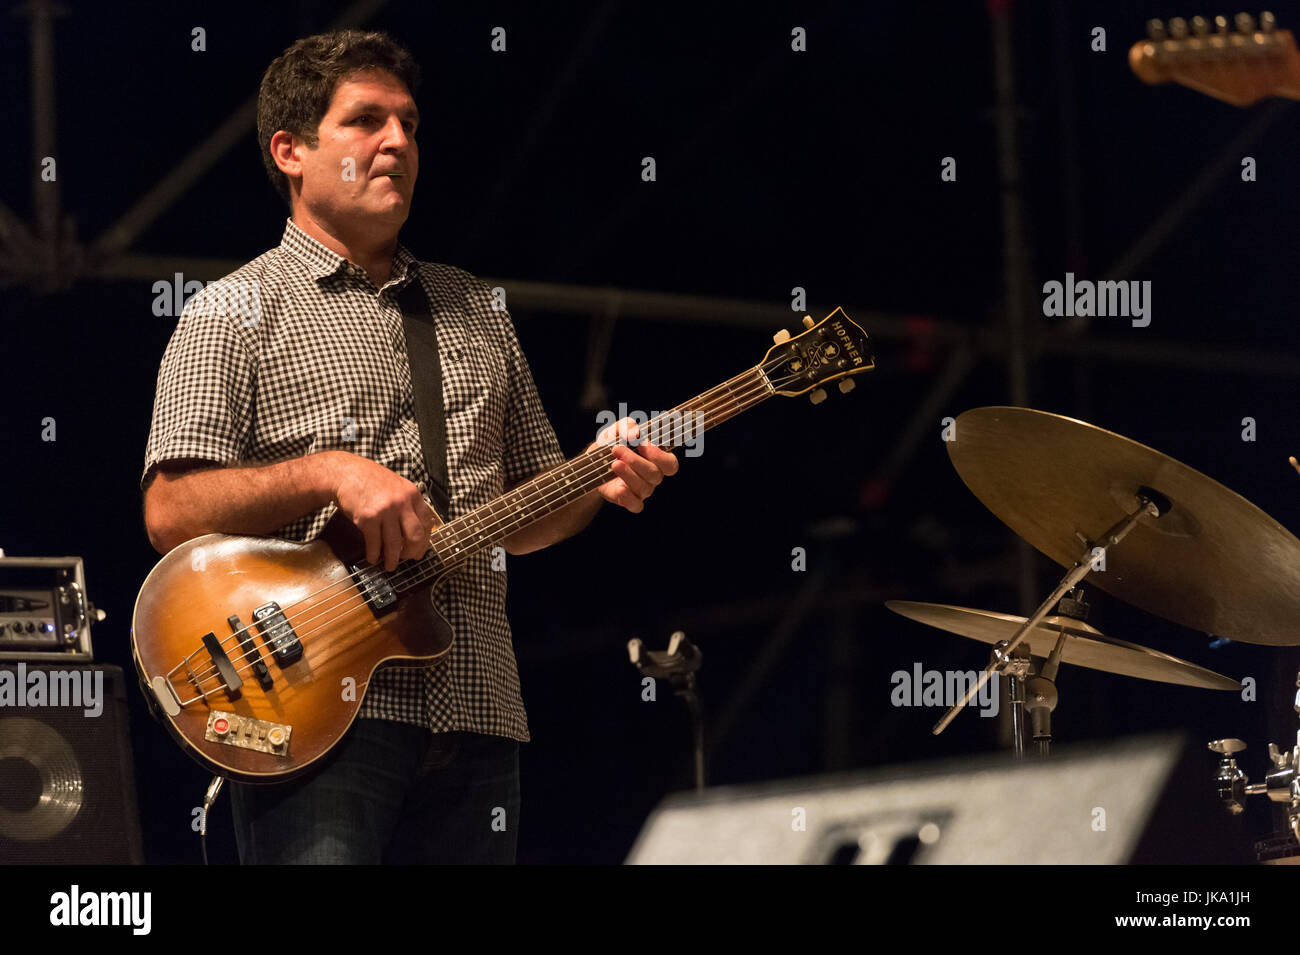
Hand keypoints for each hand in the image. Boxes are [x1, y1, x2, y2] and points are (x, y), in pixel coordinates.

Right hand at [327, 452, 436, 570]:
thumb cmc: (370, 480)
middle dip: (412, 552)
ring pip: (394, 544)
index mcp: (412, 494)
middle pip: (415, 536)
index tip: (420, 549)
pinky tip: (372, 557)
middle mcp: (401, 502)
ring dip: (392, 559)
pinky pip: (374, 543)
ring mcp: (385, 511)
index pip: (427, 522)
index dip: (424, 540)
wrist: (345, 473)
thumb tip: (415, 530)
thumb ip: (407, 504)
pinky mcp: (367, 518)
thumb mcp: (397, 486)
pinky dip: (373, 555)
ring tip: (389, 565)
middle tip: (407, 558)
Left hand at [588, 418, 678, 513]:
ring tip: (613, 464)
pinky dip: (628, 498)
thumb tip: (635, 432)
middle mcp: (652, 476)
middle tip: (617, 449)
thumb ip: (627, 426)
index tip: (643, 444)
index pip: (670, 464)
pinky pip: (636, 505)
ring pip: (644, 487)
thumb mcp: (616, 430)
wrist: (592, 462)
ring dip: (628, 474)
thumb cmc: (611, 444)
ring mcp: (641, 490)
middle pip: (654, 474)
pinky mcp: (628, 500)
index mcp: (655, 459)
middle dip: (635, 461)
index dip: (660, 456)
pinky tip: (619, 488)